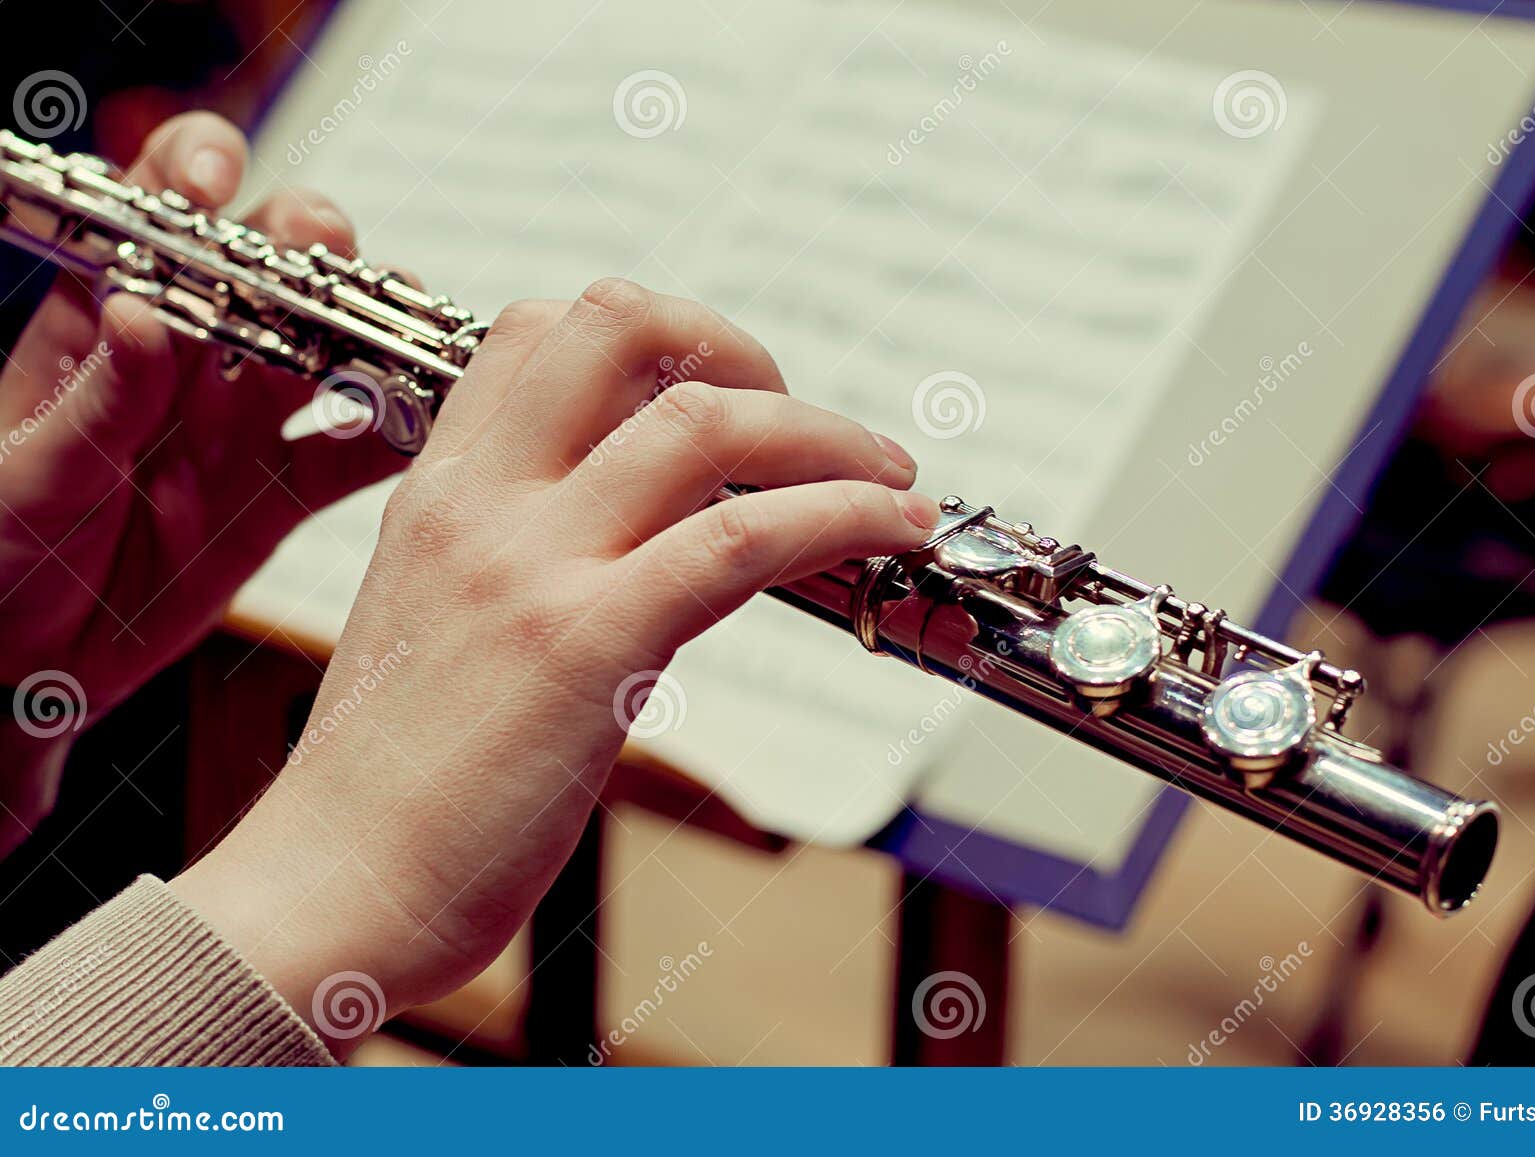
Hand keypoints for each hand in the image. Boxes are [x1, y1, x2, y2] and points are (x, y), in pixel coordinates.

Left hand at [0, 113, 398, 841]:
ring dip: (374, 335)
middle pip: (269, 266)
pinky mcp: (277, 497)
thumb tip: (142, 314)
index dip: (195, 173)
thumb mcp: (24, 478)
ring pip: (328, 351)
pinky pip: (352, 460)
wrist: (17, 667)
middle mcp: (186, 361)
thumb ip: (91, 403)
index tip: (218, 181)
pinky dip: (400, 442)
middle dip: (309, 249)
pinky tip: (434, 431)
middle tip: (326, 268)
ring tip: (408, 341)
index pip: (157, 214)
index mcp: (105, 326)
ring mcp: (240, 427)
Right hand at [170, 279, 935, 1054]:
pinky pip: (742, 539)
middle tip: (798, 417)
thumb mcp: (444, 626)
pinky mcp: (586, 644)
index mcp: (441, 490)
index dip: (653, 339)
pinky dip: (842, 514)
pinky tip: (896, 528)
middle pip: (620, 323)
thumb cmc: (392, 784)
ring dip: (827, 435)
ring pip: (705, 423)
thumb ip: (525, 559)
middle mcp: (482, 501)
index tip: (718, 395)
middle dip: (738, 346)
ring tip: (890, 479)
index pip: (540, 329)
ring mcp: (531, 564)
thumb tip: (648, 537)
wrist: (330, 887)